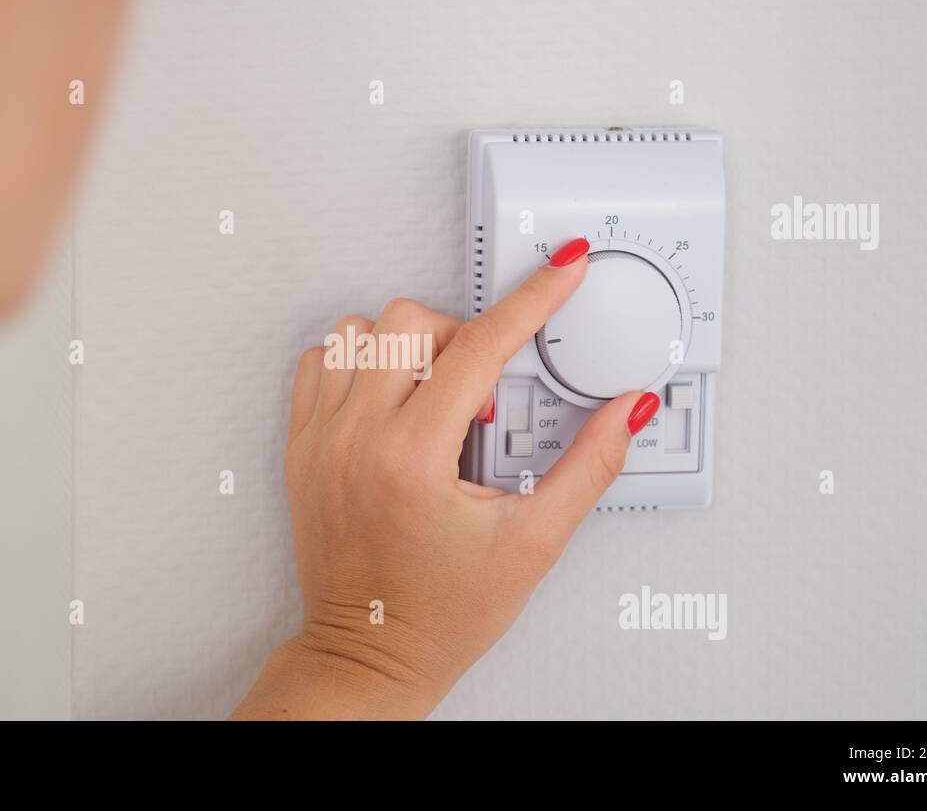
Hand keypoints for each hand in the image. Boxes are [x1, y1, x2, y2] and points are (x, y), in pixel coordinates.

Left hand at [231, 240, 659, 718]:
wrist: (370, 656)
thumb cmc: (441, 615)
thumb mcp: (534, 542)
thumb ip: (589, 466)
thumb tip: (626, 409)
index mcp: (413, 460)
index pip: (482, 346)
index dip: (533, 299)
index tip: (562, 269)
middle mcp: (356, 440)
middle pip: (411, 321)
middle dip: (463, 338)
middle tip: (482, 395)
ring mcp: (320, 442)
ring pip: (356, 332)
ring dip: (405, 346)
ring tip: (432, 397)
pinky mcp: (301, 450)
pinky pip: (318, 364)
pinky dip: (356, 364)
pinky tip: (388, 401)